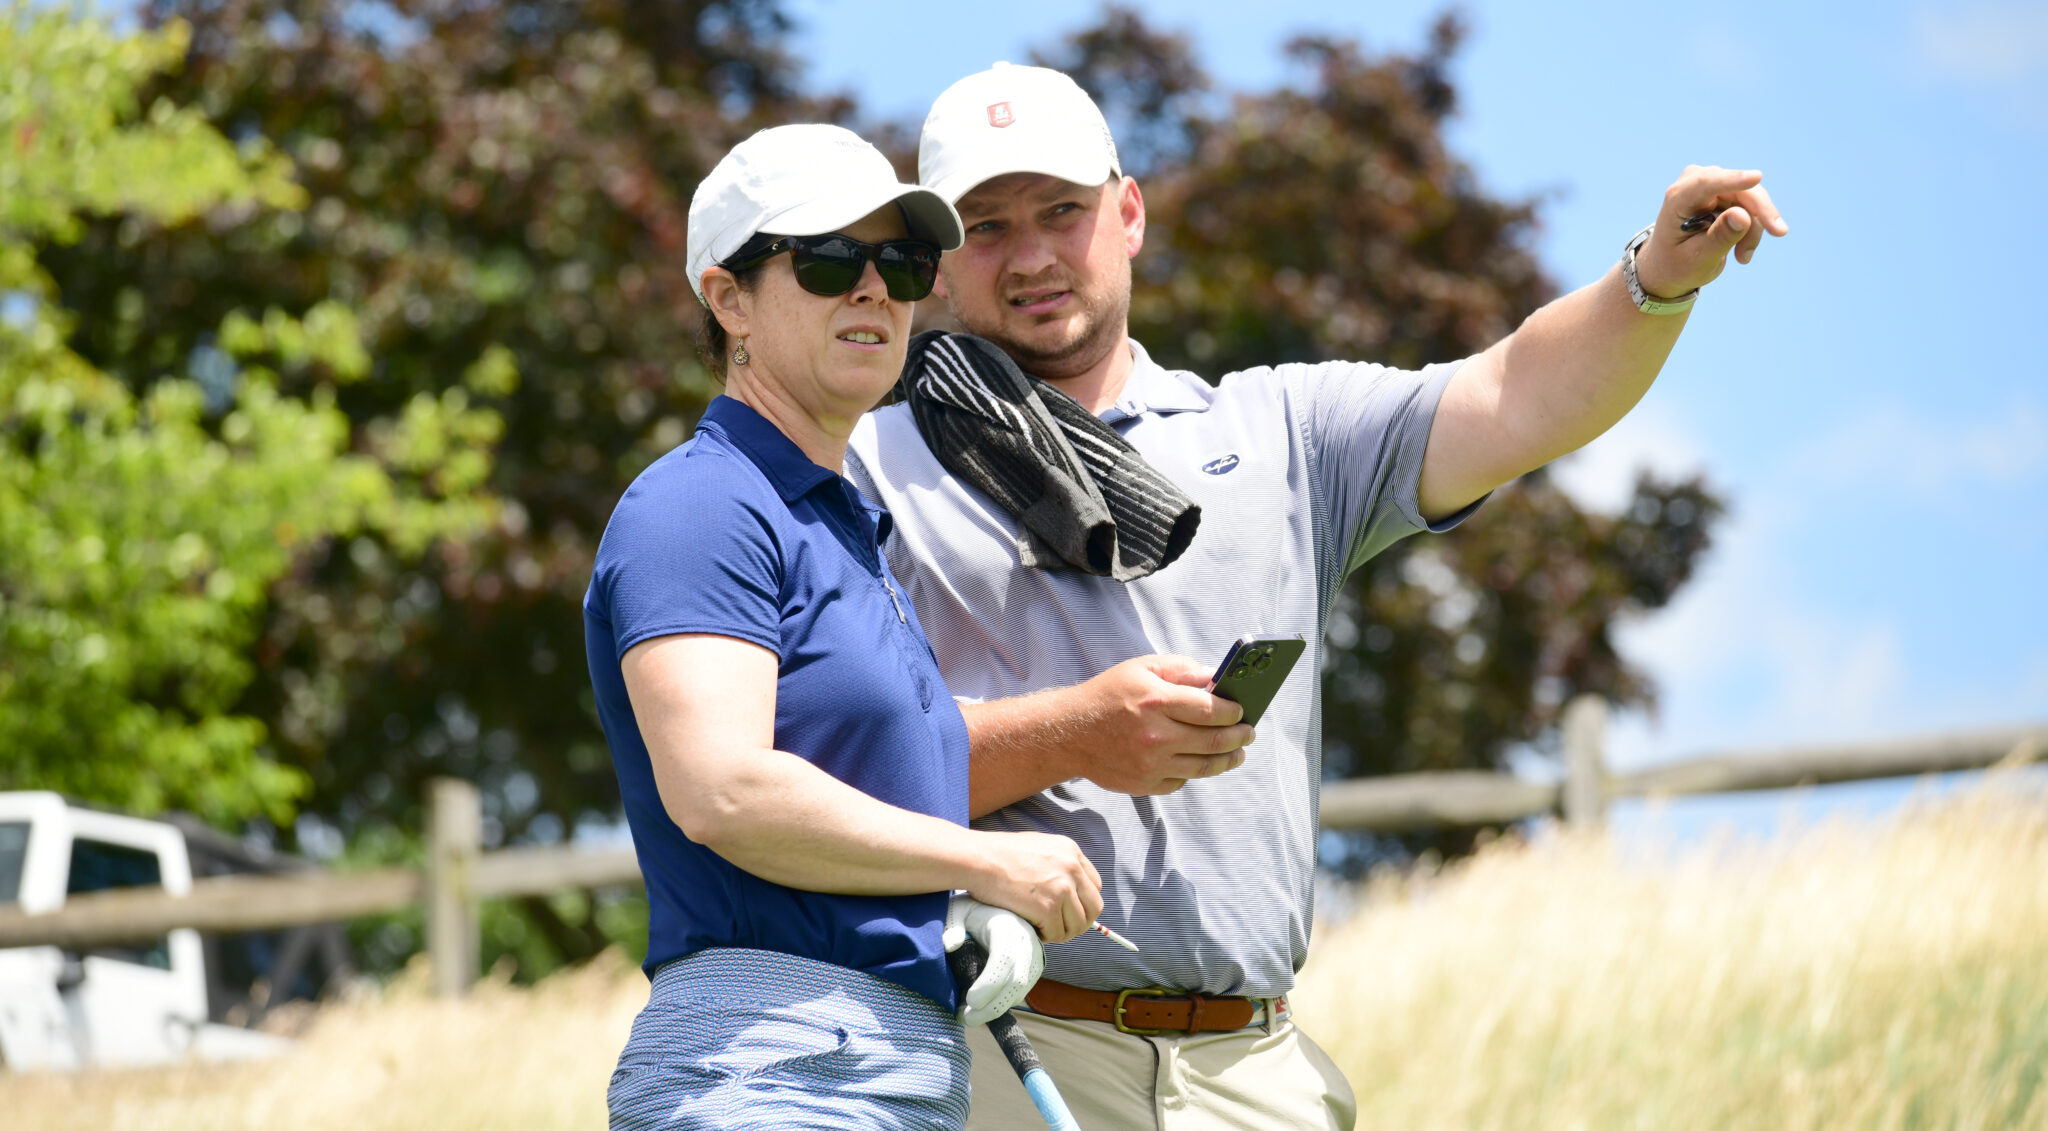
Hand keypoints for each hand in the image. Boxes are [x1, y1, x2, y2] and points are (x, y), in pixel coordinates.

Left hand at [943, 895, 1044, 1025]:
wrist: (1001, 908)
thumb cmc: (975, 911)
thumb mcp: (960, 910)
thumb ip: (953, 924)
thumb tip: (950, 945)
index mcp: (1007, 926)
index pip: (1005, 959)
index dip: (990, 983)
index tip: (970, 1000)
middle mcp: (1026, 942)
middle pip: (1017, 982)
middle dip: (992, 1006)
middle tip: (967, 1018)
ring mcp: (1034, 957)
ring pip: (1020, 992)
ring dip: (996, 1010)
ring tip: (968, 1016)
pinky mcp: (1034, 970)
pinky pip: (1021, 993)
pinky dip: (1002, 1005)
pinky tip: (981, 1009)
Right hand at [963, 830, 1102, 943]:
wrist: (978, 858)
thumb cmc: (999, 852)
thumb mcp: (1039, 846)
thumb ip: (1058, 863)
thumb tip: (1067, 888)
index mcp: (1071, 851)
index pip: (1095, 885)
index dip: (1083, 901)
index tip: (1071, 909)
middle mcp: (1072, 869)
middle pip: (1093, 907)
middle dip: (1079, 921)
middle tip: (1061, 926)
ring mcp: (1061, 889)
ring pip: (1077, 925)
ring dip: (1062, 931)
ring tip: (1045, 929)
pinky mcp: (1046, 908)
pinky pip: (1056, 933)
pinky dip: (1046, 936)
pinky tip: (1034, 930)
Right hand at [1070, 655, 1255, 795]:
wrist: (1069, 733)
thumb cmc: (1108, 695)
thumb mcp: (1141, 668)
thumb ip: (1181, 669)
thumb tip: (1215, 679)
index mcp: (1156, 701)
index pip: (1211, 710)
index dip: (1234, 711)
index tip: (1243, 710)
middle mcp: (1155, 735)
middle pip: (1214, 741)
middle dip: (1240, 737)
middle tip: (1249, 732)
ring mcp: (1150, 764)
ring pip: (1204, 767)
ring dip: (1228, 760)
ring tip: (1238, 753)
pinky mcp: (1144, 785)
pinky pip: (1181, 782)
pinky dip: (1194, 772)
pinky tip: (1198, 761)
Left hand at [1631, 165, 1789, 299]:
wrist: (1670, 265)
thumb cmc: (1677, 264)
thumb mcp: (1698, 259)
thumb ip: (1720, 237)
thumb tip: (1743, 215)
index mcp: (1678, 199)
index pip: (1706, 183)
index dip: (1733, 180)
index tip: (1756, 177)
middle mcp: (1695, 183)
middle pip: (1739, 189)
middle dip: (1760, 213)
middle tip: (1779, 232)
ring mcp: (1712, 185)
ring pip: (1751, 200)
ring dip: (1752, 230)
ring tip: (1742, 257)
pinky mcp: (1726, 191)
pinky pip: (1752, 206)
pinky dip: (1751, 229)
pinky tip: (1741, 251)